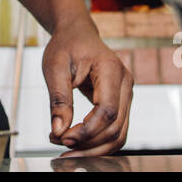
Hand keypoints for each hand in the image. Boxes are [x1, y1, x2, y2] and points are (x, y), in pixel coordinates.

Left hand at [42, 16, 132, 156]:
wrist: (77, 34)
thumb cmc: (66, 46)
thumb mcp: (54, 67)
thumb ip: (58, 99)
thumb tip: (59, 130)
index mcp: (110, 69)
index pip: (107, 110)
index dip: (88, 130)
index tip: (64, 138)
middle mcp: (125, 82)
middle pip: (116, 126)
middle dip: (88, 142)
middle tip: (60, 144)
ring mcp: (126, 93)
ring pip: (119, 133)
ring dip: (94, 147)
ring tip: (68, 148)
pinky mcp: (121, 102)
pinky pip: (116, 129)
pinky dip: (99, 141)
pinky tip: (79, 143)